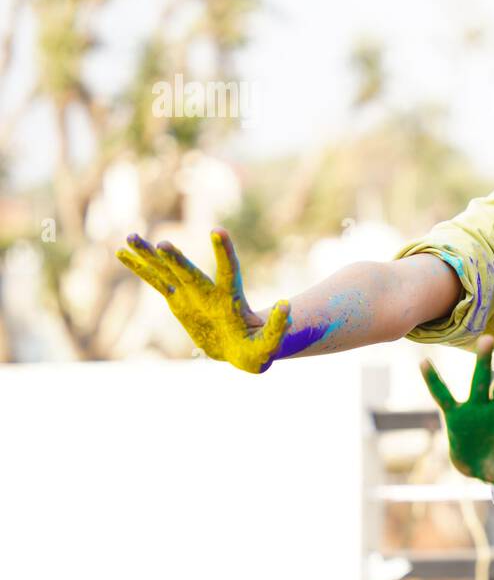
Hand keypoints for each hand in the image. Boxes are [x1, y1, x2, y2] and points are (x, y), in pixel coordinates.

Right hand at [116, 227, 288, 373]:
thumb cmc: (257, 348)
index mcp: (231, 300)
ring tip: (131, 237)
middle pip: (191, 273)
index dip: (224, 253)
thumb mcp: (270, 344)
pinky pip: (155, 282)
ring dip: (149, 256)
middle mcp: (209, 292)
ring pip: (167, 272)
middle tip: (163, 244)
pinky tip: (122, 253)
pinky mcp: (177, 300)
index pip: (229, 272)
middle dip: (177, 261)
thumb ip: (277, 328)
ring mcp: (191, 294)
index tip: (217, 230)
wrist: (240, 348)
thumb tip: (286, 306)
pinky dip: (139, 269)